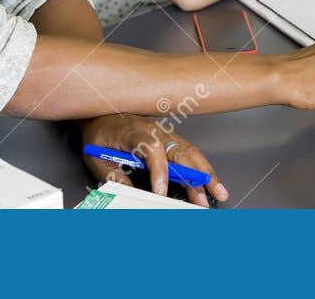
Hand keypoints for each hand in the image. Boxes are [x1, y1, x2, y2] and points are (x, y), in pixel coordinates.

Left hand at [79, 114, 228, 207]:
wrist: (102, 115)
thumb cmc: (100, 134)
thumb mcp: (96, 157)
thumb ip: (113, 176)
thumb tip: (131, 193)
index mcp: (133, 132)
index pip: (151, 149)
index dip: (158, 171)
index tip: (160, 192)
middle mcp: (154, 131)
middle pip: (179, 151)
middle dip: (195, 177)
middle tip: (203, 199)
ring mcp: (165, 134)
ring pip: (190, 152)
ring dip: (206, 174)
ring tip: (218, 192)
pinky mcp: (170, 139)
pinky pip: (189, 153)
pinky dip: (202, 168)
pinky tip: (211, 182)